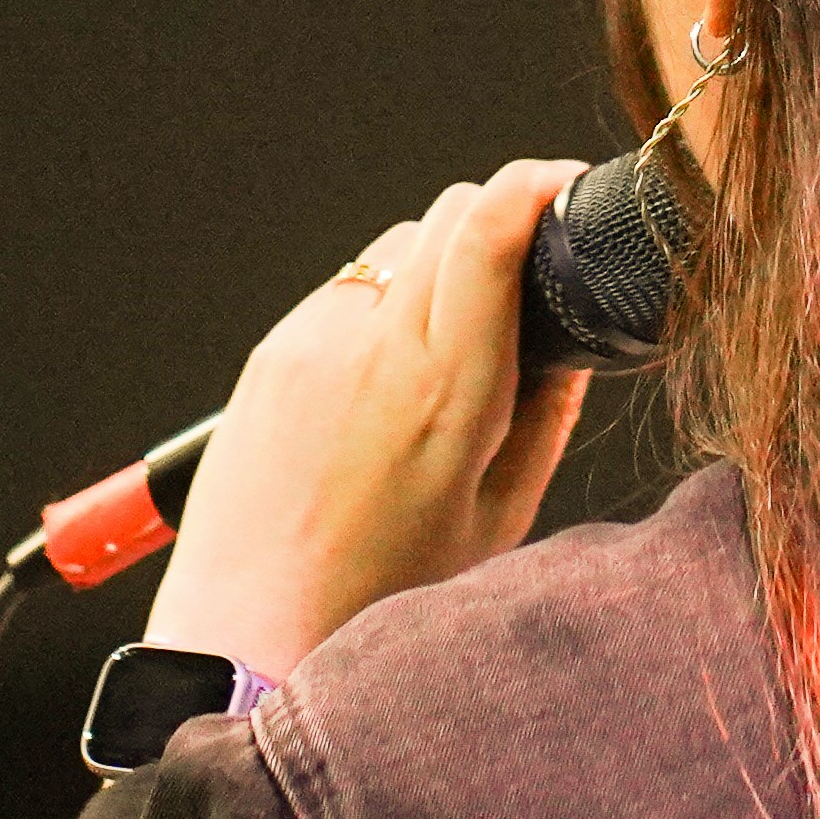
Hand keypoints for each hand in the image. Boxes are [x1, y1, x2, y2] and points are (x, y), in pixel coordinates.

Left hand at [140, 164, 592, 682]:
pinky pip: (345, 292)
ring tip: (447, 355)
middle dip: (500, 220)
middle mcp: (374, 349)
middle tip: (528, 273)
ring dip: (437, 270)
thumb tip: (573, 343)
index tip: (567, 186)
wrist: (247, 633)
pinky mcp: (269, 353)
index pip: (490, 233)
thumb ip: (547, 416)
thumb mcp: (498, 518)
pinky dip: (381, 311)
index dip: (537, 185)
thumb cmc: (379, 600)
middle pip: (449, 213)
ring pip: (397, 246)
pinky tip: (382, 386)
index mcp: (447, 393)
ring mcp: (312, 342)